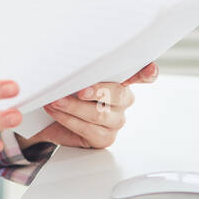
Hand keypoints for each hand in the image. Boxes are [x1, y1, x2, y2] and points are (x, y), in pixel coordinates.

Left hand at [24, 62, 158, 148]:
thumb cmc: (67, 91)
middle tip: (80, 90)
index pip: (143, 74)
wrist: (51, 119)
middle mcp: (123, 100)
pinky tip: (57, 112)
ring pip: (100, 114)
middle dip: (98, 91)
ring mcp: (116, 120)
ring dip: (74, 106)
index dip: (147, 73)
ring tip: (56, 101)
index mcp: (122, 79)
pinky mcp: (104, 138)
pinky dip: (69, 119)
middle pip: (119, 94)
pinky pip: (89, 129)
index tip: (147, 70)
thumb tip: (72, 60)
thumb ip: (83, 68)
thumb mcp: (75, 75)